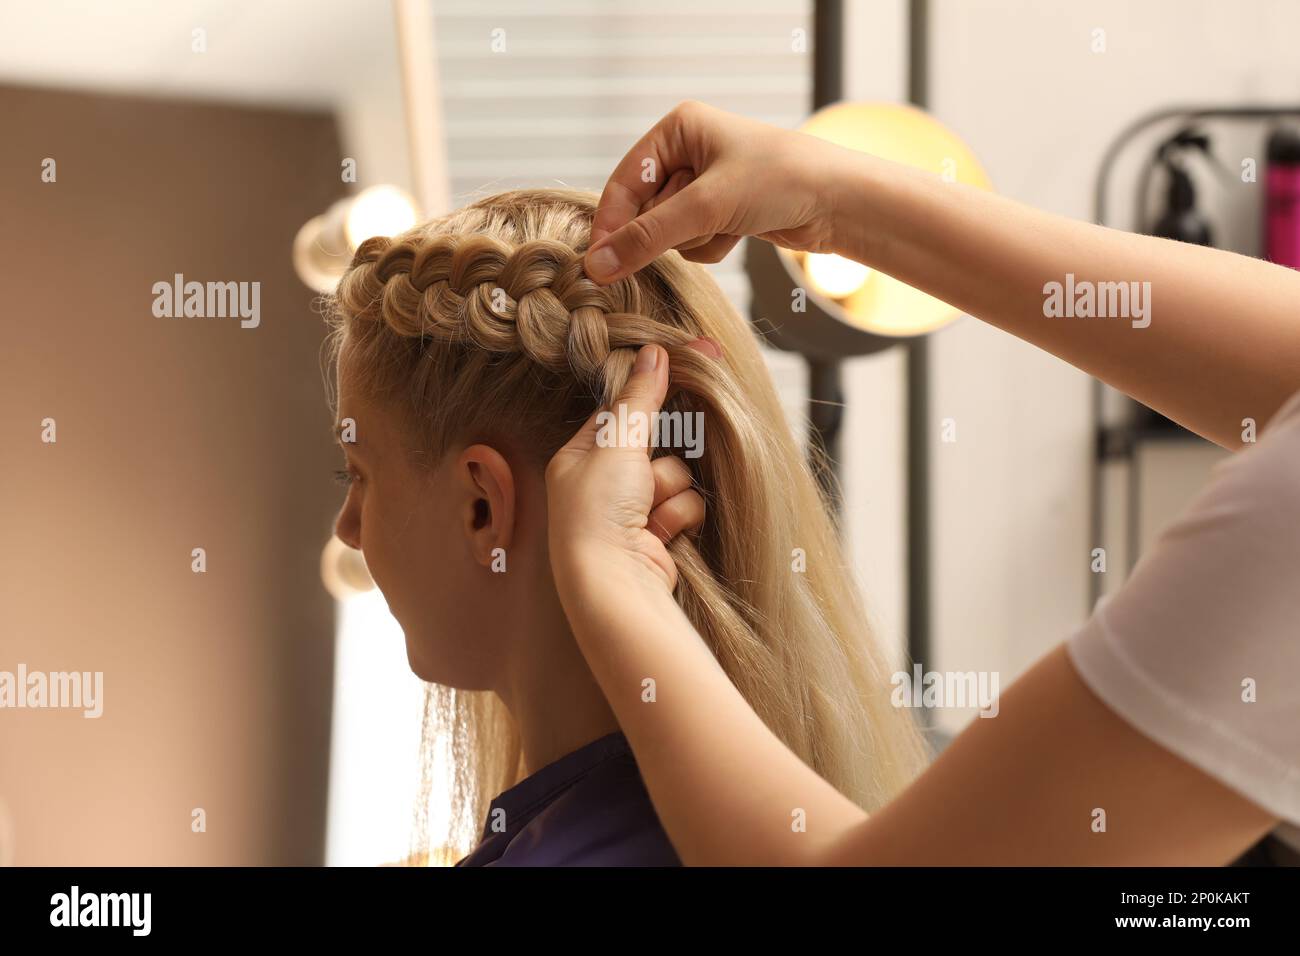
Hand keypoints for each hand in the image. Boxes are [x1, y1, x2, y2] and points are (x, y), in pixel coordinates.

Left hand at [545, 342, 714, 592]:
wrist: (612, 583)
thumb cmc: (598, 511)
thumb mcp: (617, 443)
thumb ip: (640, 398)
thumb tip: (654, 351)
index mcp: (579, 457)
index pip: (622, 410)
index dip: (654, 387)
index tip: (695, 357)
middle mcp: (602, 483)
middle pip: (655, 442)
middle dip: (660, 455)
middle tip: (656, 460)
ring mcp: (631, 511)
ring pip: (676, 473)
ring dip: (670, 488)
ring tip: (649, 510)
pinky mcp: (658, 534)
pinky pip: (685, 504)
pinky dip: (678, 515)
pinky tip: (661, 532)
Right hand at [583, 100, 848, 282]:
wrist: (840, 202)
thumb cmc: (780, 182)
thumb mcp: (706, 207)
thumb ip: (648, 237)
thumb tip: (598, 265)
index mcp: (678, 128)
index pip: (624, 181)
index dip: (613, 223)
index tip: (601, 263)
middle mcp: (689, 151)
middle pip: (645, 210)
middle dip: (666, 231)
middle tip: (690, 234)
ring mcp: (707, 184)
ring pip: (670, 232)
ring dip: (693, 240)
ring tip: (728, 226)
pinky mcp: (724, 211)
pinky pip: (695, 241)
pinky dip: (712, 246)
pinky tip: (740, 234)